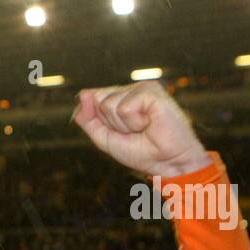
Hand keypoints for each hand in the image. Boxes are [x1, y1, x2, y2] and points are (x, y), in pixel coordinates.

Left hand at [72, 82, 211, 178]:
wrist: (167, 163)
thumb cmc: (140, 151)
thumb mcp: (104, 138)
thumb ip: (88, 119)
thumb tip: (82, 94)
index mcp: (121, 96)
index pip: (92, 98)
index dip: (101, 121)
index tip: (121, 132)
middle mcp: (131, 88)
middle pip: (98, 101)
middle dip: (112, 124)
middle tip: (135, 131)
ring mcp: (142, 87)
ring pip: (109, 105)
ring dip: (124, 125)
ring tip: (144, 128)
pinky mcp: (152, 90)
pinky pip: (125, 108)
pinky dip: (134, 122)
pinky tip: (150, 123)